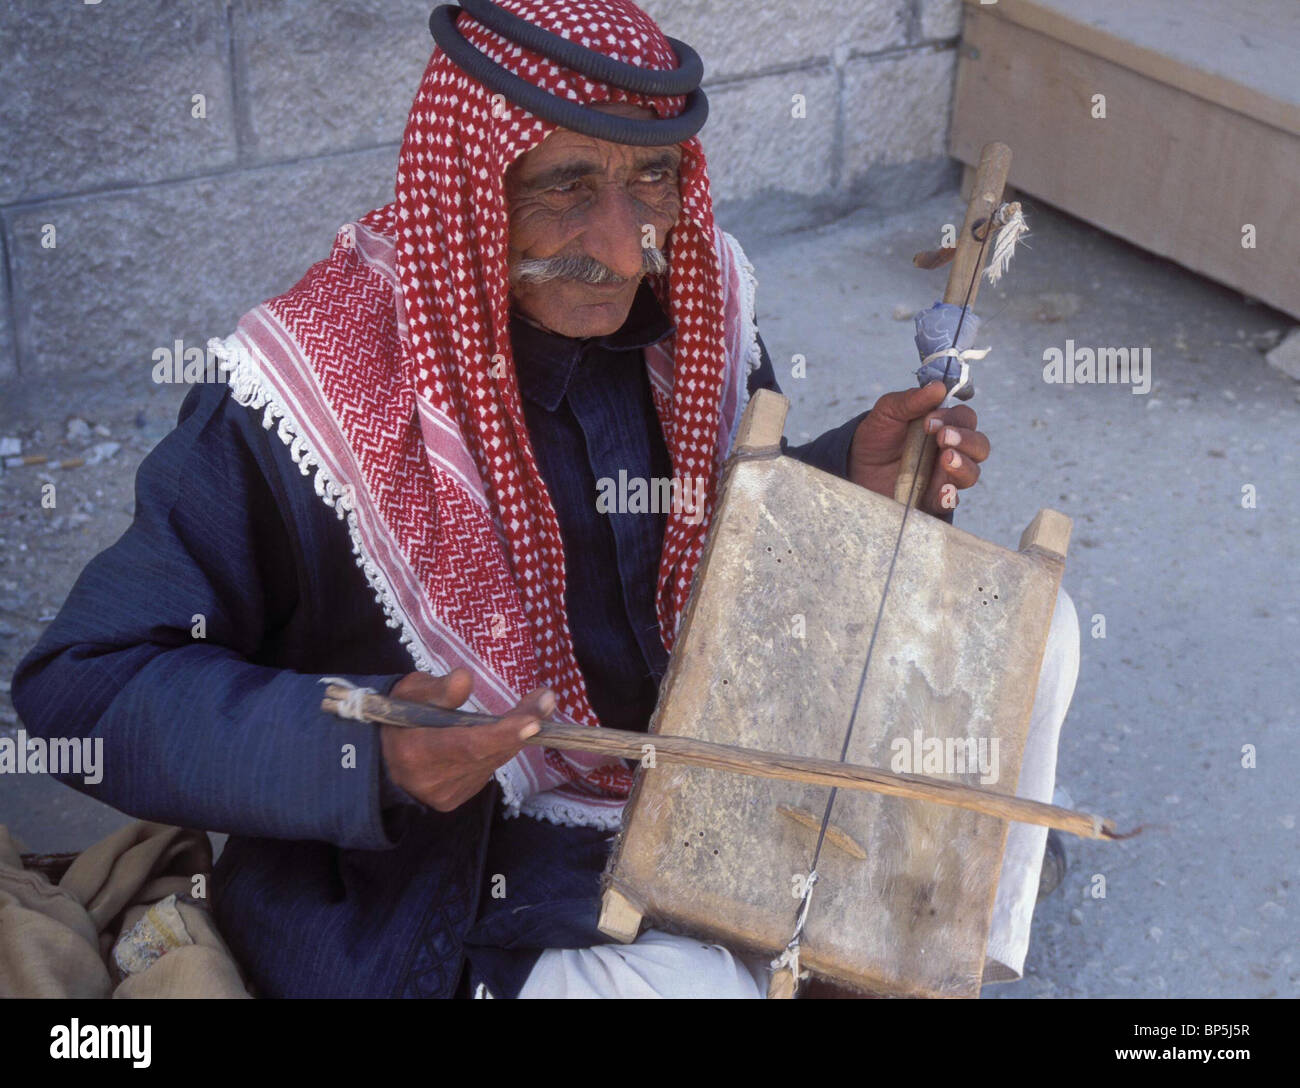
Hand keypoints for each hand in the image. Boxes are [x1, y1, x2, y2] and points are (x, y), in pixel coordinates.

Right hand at [381, 668, 554, 811]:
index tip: (534, 720)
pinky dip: (499, 747)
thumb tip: (465, 678)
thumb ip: (439, 688)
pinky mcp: (455, 799)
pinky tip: (502, 731)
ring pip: (493, 761)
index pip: (468, 746)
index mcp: (416, 751)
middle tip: (546, 698)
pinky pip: (487, 768)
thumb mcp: (411, 691)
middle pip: (488, 753)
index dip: (503, 734)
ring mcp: (446, 794)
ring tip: (535, 706)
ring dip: (516, 734)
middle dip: (521, 725)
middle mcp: (433, 780)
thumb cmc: (401, 713)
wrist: (384, 756)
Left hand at [848, 380, 989, 515]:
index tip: (930, 420)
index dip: (955, 418)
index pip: (966, 419)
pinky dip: (948, 496)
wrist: (855, 465)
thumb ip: (910, 400)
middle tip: (942, 437)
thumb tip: (938, 387)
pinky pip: (949, 502)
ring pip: (971, 473)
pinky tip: (942, 490)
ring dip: (963, 465)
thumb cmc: (877, 436)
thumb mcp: (887, 412)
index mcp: (945, 426)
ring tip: (946, 459)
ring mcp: (944, 476)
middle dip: (966, 440)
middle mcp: (951, 451)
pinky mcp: (931, 500)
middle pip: (979, 446)